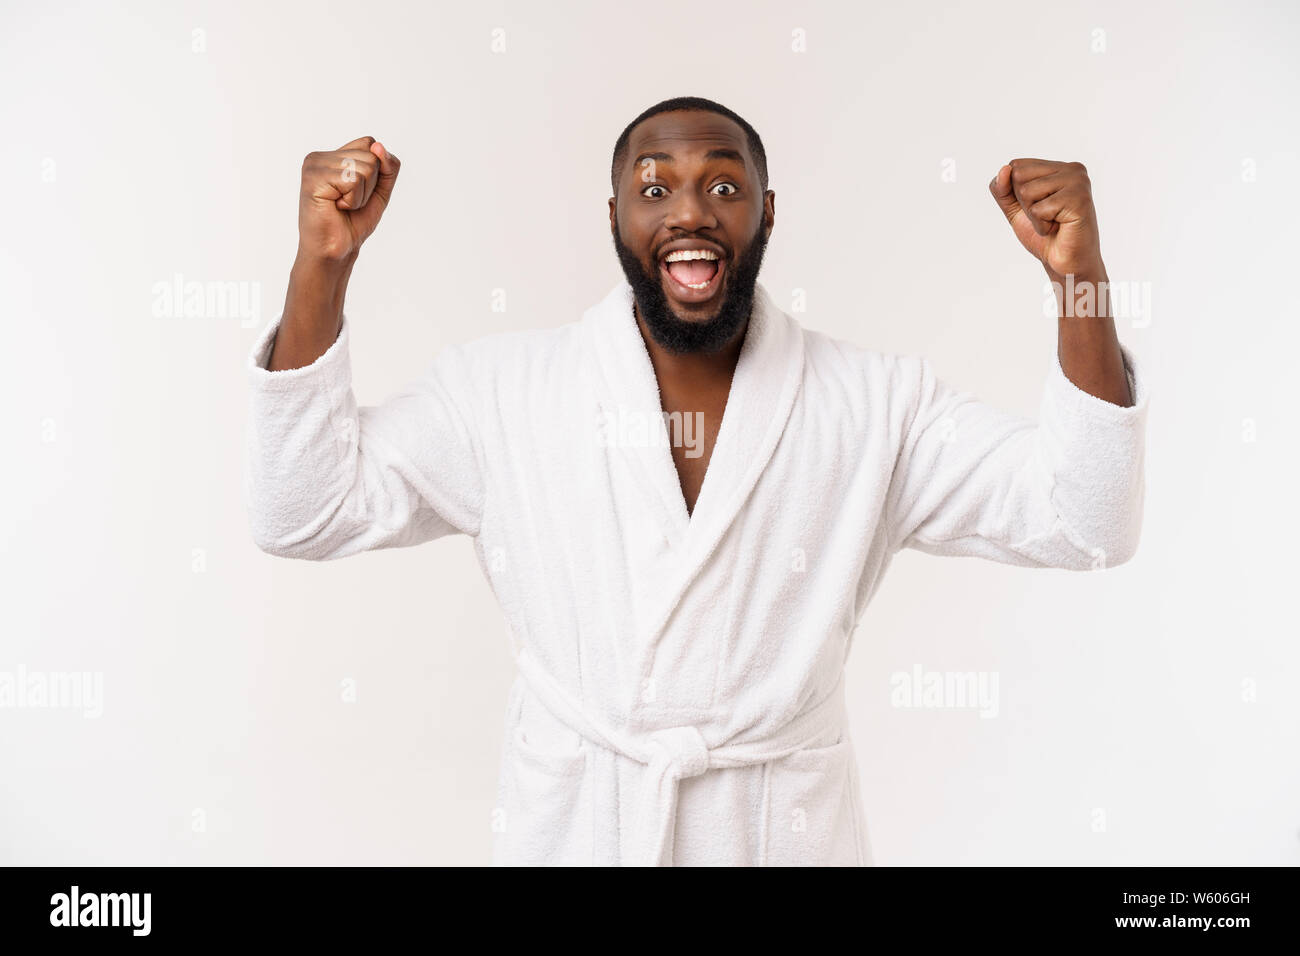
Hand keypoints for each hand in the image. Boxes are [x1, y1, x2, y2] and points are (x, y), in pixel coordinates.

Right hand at [297, 136, 400, 261]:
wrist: (336, 249)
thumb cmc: (353, 221)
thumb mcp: (380, 190)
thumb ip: (387, 167)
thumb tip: (379, 146)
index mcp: (332, 155)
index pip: (369, 143)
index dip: (375, 172)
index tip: (357, 191)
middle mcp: (320, 156)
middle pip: (370, 155)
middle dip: (370, 186)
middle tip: (349, 202)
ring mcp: (314, 165)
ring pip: (365, 167)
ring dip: (362, 195)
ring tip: (342, 205)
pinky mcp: (313, 178)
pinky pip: (354, 180)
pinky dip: (354, 200)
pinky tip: (336, 207)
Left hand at [989, 159, 1102, 280]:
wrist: (1066, 264)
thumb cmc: (1044, 237)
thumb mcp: (1015, 209)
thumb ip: (1003, 189)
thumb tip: (1004, 169)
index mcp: (1058, 167)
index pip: (1016, 165)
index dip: (1016, 193)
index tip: (1038, 208)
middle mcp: (1072, 169)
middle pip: (1019, 175)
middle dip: (1024, 203)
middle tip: (1046, 217)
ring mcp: (1078, 182)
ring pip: (1026, 192)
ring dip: (1033, 216)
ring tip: (1053, 222)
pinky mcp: (1080, 199)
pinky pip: (1038, 209)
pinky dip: (1041, 226)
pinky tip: (1059, 228)